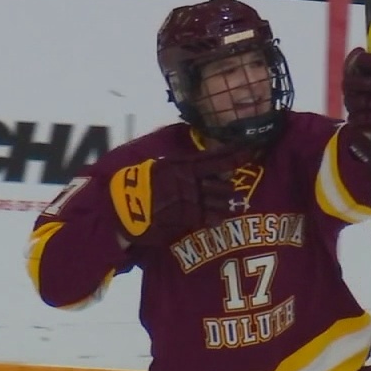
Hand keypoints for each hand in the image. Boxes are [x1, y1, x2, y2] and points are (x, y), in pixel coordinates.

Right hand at [109, 147, 246, 246]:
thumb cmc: (137, 184)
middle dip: (228, 188)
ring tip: (231, 206)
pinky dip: (214, 219)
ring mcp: (187, 202)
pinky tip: (218, 220)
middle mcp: (187, 182)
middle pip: (220, 183)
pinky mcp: (183, 219)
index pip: (213, 159)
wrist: (122, 208)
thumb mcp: (158, 166)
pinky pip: (206, 219)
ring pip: (217, 202)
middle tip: (233, 191)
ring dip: (225, 204)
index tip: (249, 151)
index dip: (234, 155)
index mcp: (181, 166)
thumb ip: (180, 166)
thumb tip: (198, 162)